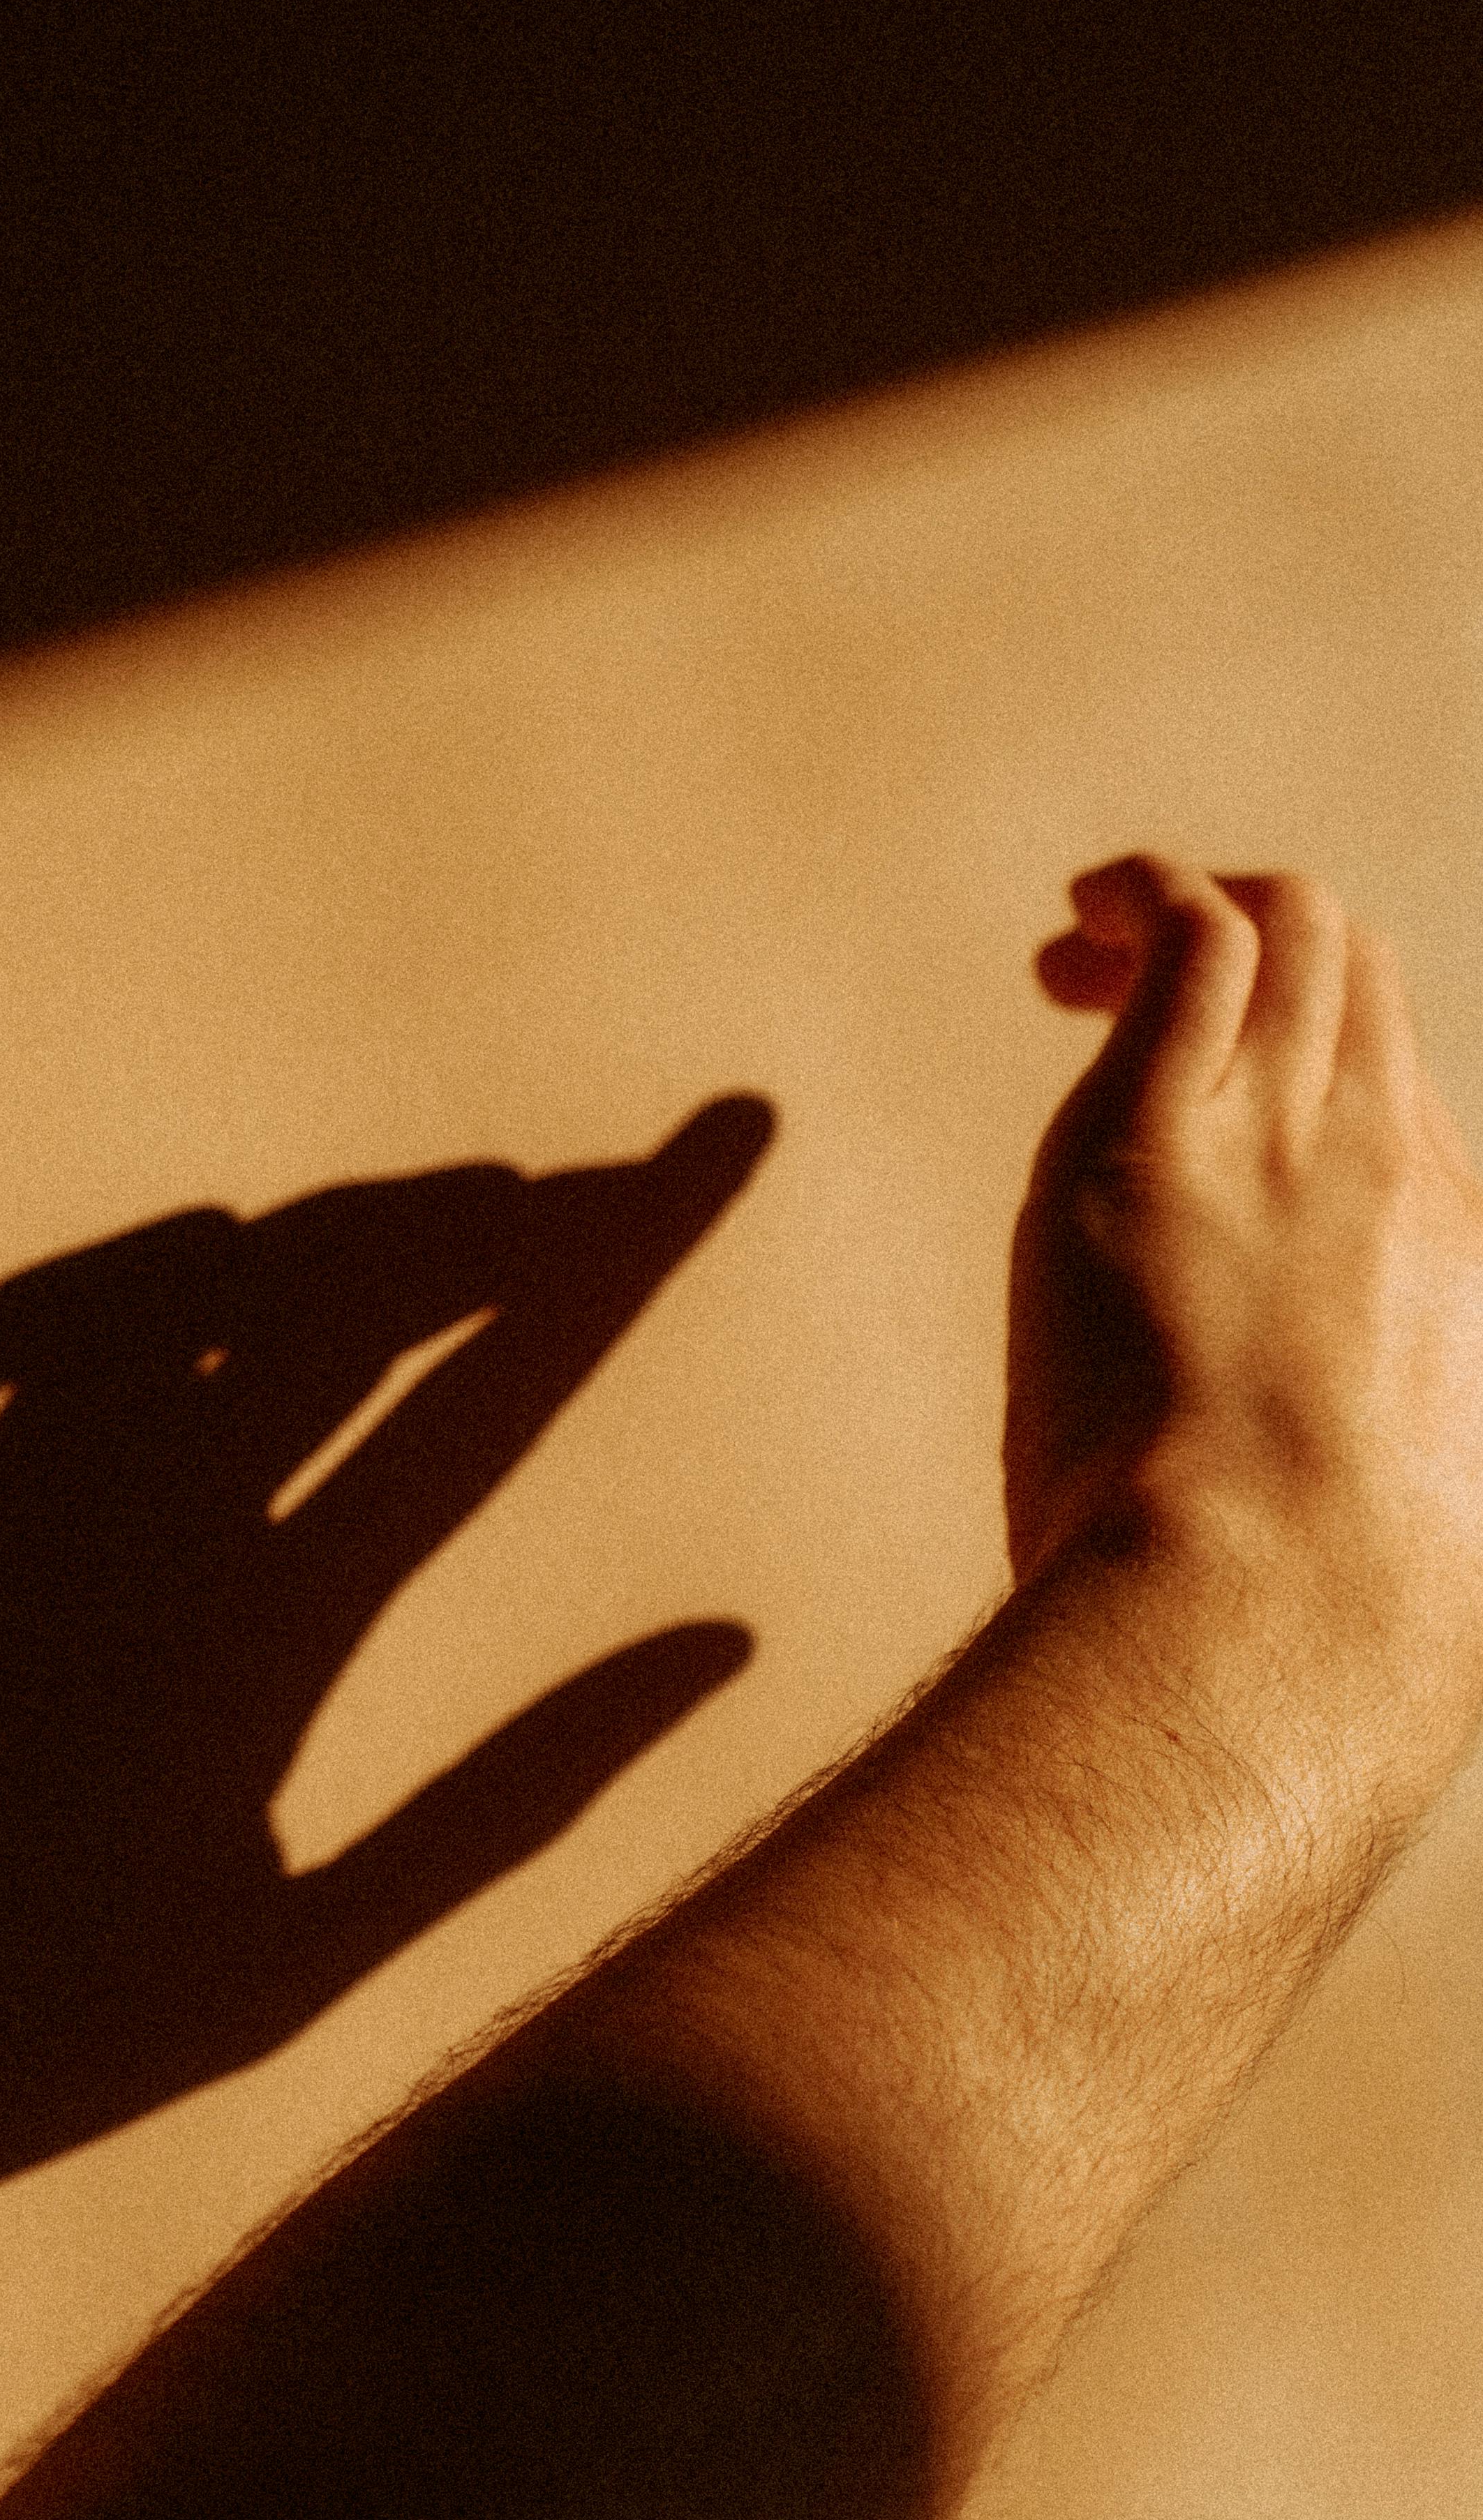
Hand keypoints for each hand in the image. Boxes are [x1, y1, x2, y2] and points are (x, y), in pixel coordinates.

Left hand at [0, 1117, 769, 2315]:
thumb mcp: (288, 1970)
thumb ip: (511, 1801)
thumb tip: (725, 1640)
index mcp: (252, 1628)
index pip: (495, 1389)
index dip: (633, 1247)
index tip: (738, 1130)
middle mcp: (117, 1514)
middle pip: (352, 1300)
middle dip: (511, 1219)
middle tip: (620, 1177)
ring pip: (188, 1293)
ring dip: (333, 1239)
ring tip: (444, 1217)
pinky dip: (104, 1282)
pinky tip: (180, 1261)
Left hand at [1007, 857, 1482, 1730]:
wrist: (1279, 1617)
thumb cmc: (1321, 1619)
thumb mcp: (1408, 1527)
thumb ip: (1391, 1479)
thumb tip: (1385, 1534)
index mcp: (1444, 1260)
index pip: (1392, 1105)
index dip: (1306, 1075)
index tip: (1216, 1111)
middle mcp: (1387, 1166)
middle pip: (1362, 978)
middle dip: (1259, 941)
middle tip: (1126, 988)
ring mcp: (1283, 1136)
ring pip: (1290, 929)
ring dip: (1182, 906)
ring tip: (1085, 939)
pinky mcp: (1156, 1131)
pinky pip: (1191, 942)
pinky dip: (1137, 900)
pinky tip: (1077, 929)